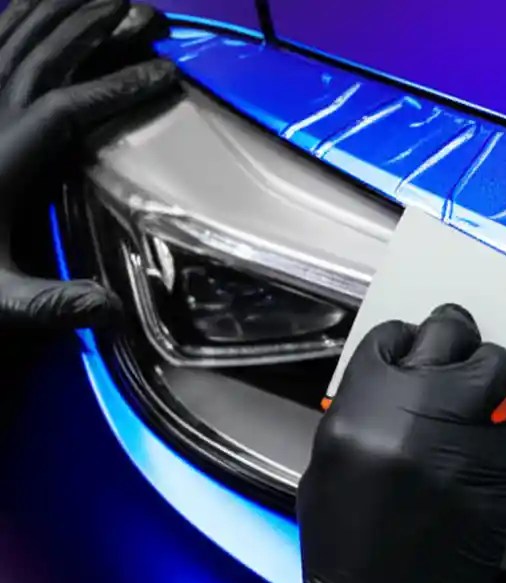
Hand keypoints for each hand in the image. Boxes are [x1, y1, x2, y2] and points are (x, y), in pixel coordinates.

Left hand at [0, 0, 176, 328]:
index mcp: (2, 163)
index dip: (120, 88)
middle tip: (143, 12)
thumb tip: (110, 308)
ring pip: (13, 41)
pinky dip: (10, 20)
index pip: (70, 110)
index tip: (168, 74)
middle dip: (96, 29)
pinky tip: (31, 9)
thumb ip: (50, 304)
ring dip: (59, 14)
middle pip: (44, 57)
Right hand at [277, 305, 505, 582]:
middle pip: (450, 334)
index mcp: (356, 413)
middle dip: (458, 337)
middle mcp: (411, 417)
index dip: (409, 338)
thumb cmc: (344, 551)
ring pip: (498, 368)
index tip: (420, 347)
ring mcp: (463, 442)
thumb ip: (362, 412)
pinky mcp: (504, 472)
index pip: (391, 337)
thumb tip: (398, 377)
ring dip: (496, 375)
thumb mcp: (327, 466)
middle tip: (463, 350)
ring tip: (490, 394)